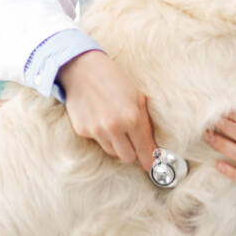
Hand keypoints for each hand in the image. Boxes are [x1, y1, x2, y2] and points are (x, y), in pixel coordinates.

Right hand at [57, 49, 157, 172]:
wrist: (83, 69)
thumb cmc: (114, 80)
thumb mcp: (138, 97)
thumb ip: (145, 123)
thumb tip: (153, 148)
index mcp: (132, 118)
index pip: (143, 150)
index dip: (149, 160)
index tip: (151, 166)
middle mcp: (114, 127)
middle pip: (127, 158)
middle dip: (132, 152)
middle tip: (132, 142)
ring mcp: (96, 130)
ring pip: (111, 152)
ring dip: (116, 144)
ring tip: (114, 125)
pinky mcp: (82, 130)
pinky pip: (97, 141)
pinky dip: (100, 135)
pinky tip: (99, 118)